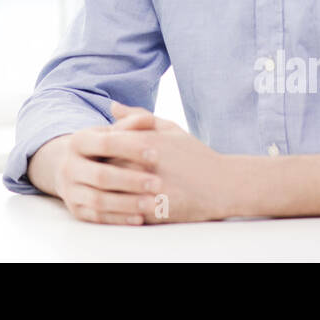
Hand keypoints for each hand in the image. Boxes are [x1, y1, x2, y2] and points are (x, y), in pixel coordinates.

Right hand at [26, 108, 163, 225]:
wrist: (71, 168)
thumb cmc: (101, 147)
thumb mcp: (110, 132)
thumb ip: (131, 124)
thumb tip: (148, 119)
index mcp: (78, 141)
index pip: (105, 143)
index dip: (131, 149)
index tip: (156, 155)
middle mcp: (69, 166)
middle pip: (101, 176)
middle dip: (131, 181)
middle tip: (158, 183)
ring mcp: (70, 190)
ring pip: (99, 200)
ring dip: (127, 203)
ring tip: (152, 204)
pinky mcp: (76, 210)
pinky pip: (97, 217)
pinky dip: (119, 219)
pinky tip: (139, 218)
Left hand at [98, 101, 234, 222]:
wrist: (223, 185)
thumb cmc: (195, 154)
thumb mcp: (169, 128)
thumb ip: (138, 116)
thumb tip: (112, 106)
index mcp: (143, 142)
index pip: (102, 142)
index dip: (98, 148)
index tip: (100, 153)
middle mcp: (142, 164)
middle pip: (102, 167)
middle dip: (98, 169)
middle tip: (96, 173)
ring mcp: (147, 189)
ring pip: (109, 192)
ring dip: (103, 192)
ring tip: (103, 192)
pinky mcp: (153, 212)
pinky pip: (123, 213)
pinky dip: (116, 211)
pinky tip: (116, 209)